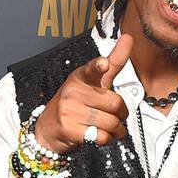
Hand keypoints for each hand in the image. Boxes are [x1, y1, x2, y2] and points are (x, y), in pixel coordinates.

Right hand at [32, 32, 132, 153]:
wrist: (48, 127)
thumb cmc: (74, 103)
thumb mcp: (91, 80)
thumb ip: (113, 62)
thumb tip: (128, 38)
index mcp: (81, 77)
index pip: (92, 69)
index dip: (99, 66)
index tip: (103, 64)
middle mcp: (74, 91)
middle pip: (115, 103)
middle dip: (122, 114)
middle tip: (116, 116)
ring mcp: (70, 110)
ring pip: (111, 122)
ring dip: (116, 130)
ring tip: (108, 128)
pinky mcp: (70, 129)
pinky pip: (101, 136)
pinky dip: (107, 139)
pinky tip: (100, 135)